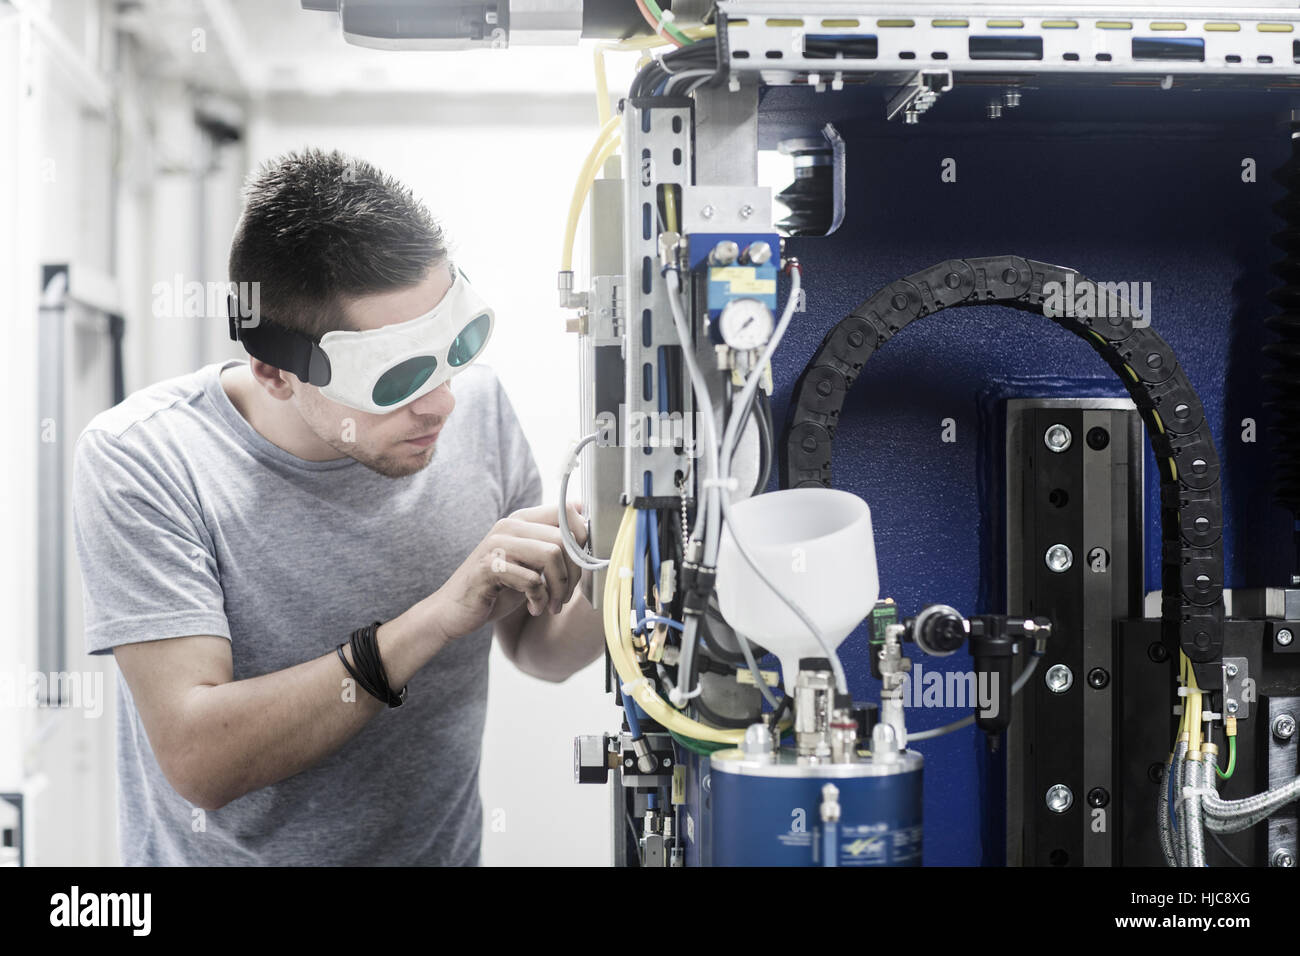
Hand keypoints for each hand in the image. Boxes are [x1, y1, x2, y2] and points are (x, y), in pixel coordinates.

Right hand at [429, 503, 587, 641]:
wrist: (454, 611)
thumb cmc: (498, 588)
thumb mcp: (530, 563)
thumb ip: (553, 543)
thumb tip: (584, 515)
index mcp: (521, 521)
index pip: (567, 512)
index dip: (583, 540)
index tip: (581, 567)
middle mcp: (509, 526)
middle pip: (564, 538)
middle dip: (573, 573)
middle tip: (564, 596)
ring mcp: (497, 545)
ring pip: (551, 555)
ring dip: (559, 588)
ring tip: (552, 605)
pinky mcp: (488, 568)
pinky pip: (531, 580)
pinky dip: (540, 599)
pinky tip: (534, 607)